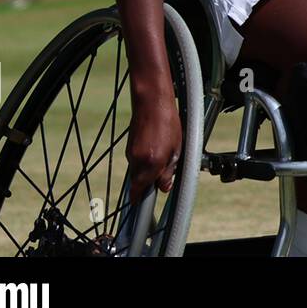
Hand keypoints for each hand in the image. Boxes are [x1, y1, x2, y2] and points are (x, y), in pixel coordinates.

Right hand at [126, 85, 182, 204]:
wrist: (152, 103)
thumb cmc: (168, 123)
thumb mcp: (177, 149)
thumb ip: (169, 171)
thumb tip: (164, 187)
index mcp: (151, 163)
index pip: (139, 191)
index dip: (140, 200)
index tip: (142, 204)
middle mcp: (137, 161)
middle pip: (138, 182)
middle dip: (148, 183)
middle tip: (162, 174)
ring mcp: (131, 154)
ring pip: (137, 171)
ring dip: (148, 169)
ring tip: (163, 153)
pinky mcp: (129, 147)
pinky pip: (136, 160)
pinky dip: (144, 159)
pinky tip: (156, 146)